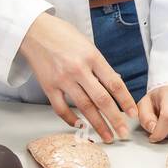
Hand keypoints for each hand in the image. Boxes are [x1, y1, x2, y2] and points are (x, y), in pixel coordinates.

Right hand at [20, 12, 136, 142]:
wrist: (34, 31)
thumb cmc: (63, 35)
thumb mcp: (88, 45)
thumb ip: (100, 66)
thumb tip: (115, 84)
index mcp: (93, 57)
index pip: (114, 84)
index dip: (126, 101)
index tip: (133, 113)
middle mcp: (79, 70)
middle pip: (102, 99)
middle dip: (115, 119)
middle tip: (124, 133)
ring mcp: (63, 80)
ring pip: (84, 107)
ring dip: (97, 124)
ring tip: (107, 136)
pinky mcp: (48, 87)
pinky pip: (61, 109)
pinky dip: (71, 120)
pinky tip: (80, 126)